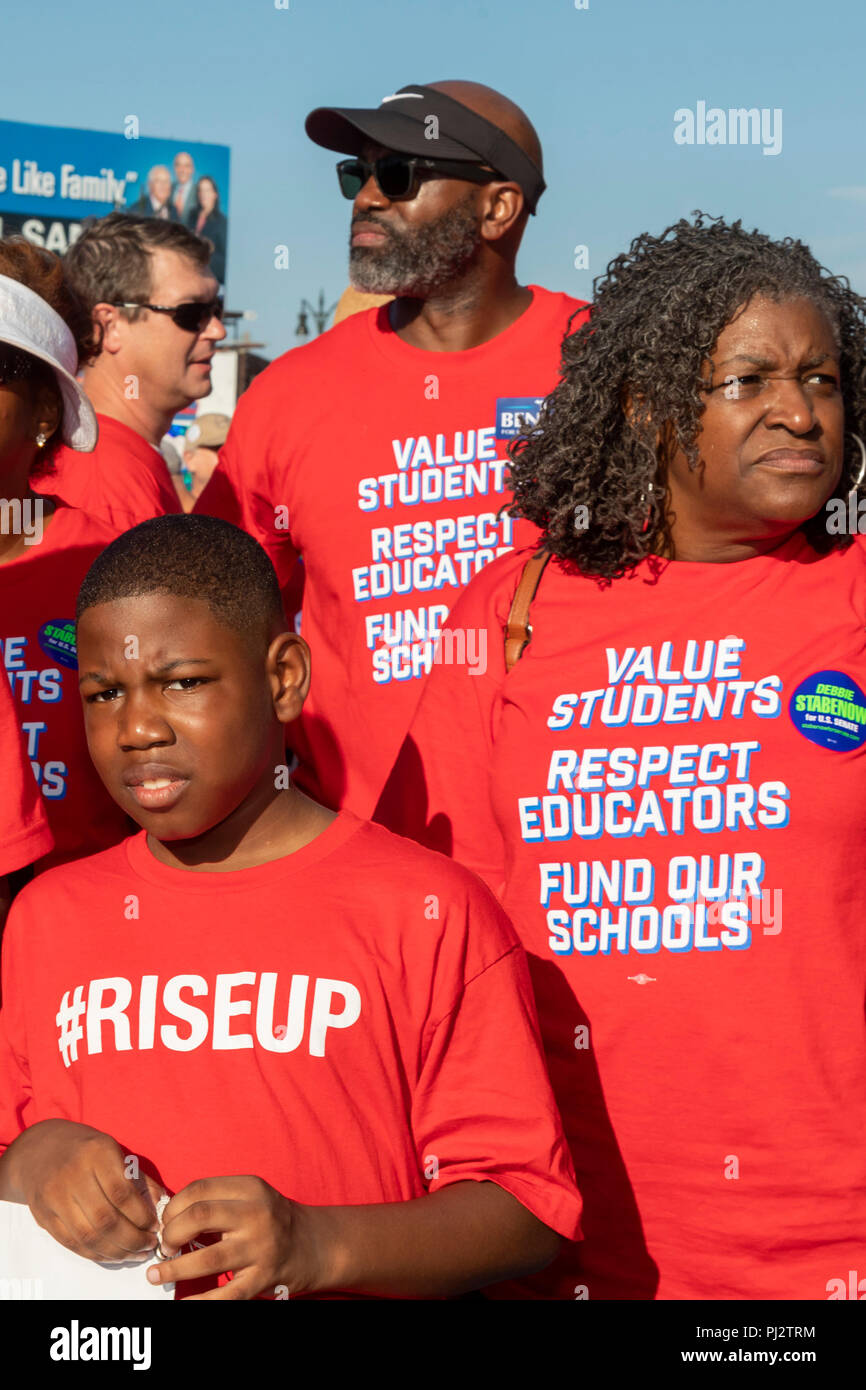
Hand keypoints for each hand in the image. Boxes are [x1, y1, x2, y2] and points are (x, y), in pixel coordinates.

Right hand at [7, 1119, 162, 1262]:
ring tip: (135, 1254)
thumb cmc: (87, 1150)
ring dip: (116, 1252)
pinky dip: (96, 1254)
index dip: (141, 1216)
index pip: (122, 1194)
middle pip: (105, 1220)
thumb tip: (159, 1206)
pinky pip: (72, 1243)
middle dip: (132, 1239)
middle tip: (148, 1245)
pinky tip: (113, 1254)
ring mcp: (55, 1197)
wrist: (41, 1149)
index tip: (155, 1226)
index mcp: (97, 1153)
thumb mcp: (114, 1151)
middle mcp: (73, 1175)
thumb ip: (138, 1178)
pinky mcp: (44, 1216)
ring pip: (88, 1236)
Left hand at [146, 1176, 325, 1300]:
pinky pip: (225, 1295)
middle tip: (163, 1247)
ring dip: (175, 1269)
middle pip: (200, 1216)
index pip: (199, 1189)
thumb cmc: (270, 1219)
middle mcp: (256, 1215)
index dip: (173, 1206)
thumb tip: (168, 1216)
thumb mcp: (251, 1196)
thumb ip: (217, 1200)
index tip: (164, 1221)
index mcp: (251, 1189)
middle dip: (171, 1233)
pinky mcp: (261, 1279)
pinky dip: (199, 1302)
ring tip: (156, 1273)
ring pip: (208, 1259)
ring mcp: (260, 1249)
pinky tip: (181, 1303)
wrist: (311, 1244)